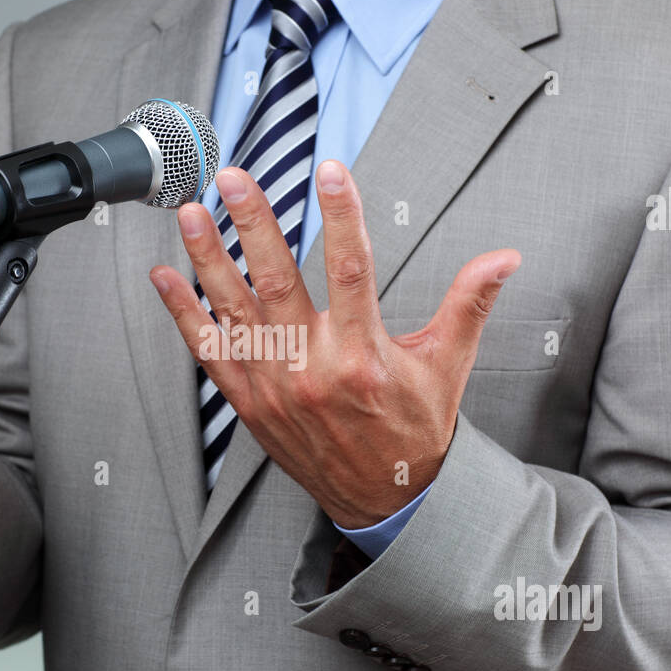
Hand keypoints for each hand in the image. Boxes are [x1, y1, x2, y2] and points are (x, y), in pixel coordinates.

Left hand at [149, 161, 518, 528]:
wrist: (383, 499)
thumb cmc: (415, 429)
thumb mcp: (448, 366)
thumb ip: (469, 304)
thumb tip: (506, 258)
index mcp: (365, 355)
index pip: (354, 269)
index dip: (343, 215)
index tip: (332, 170)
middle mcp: (314, 369)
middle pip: (278, 282)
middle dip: (254, 224)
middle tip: (233, 179)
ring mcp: (275, 388)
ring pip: (235, 312)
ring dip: (209, 259)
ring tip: (191, 214)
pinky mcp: (250, 404)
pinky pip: (210, 353)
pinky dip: (184, 314)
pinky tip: (164, 277)